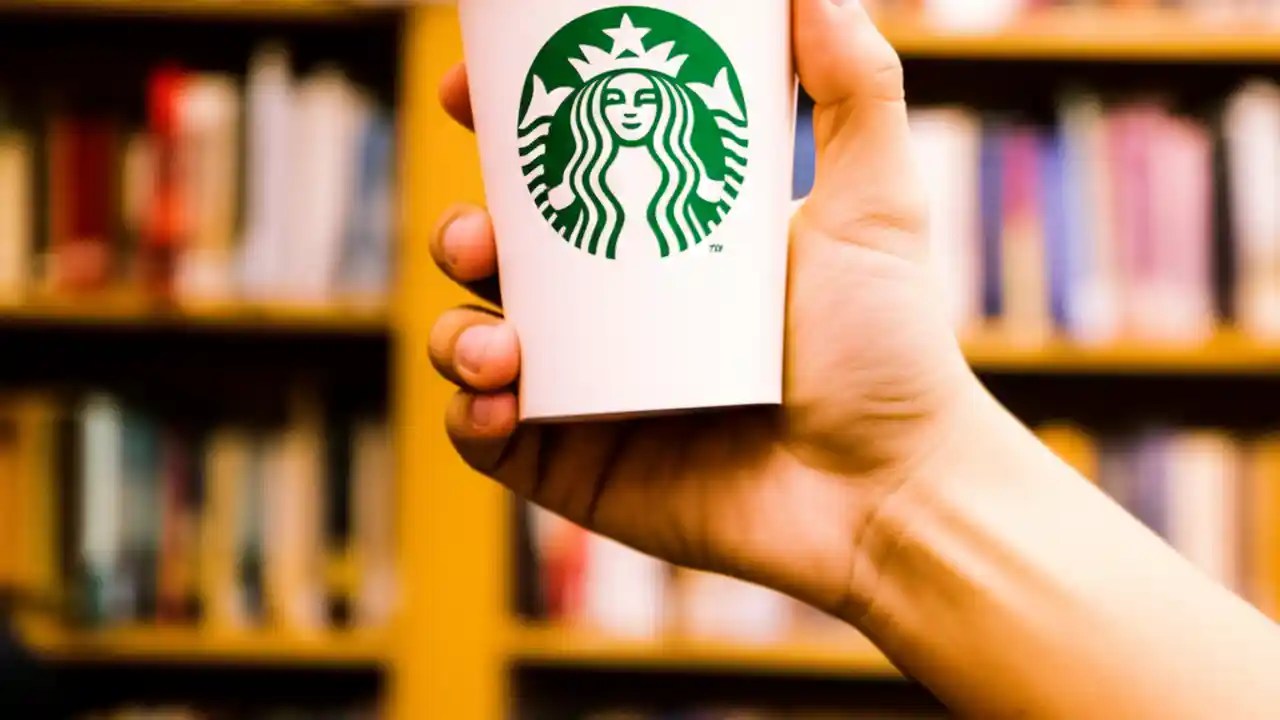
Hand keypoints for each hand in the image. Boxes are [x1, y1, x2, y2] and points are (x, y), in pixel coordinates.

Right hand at [430, 0, 979, 614]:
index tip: (469, 93)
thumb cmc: (889, 350)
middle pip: (500, 258)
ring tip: (500, 342)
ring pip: (477, 342)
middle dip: (462, 234)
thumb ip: (854, 89)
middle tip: (479, 235)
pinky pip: (486, 439)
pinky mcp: (574, 465)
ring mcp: (589, 393)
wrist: (891, 491)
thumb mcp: (874, 202)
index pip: (559, 177)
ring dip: (456, 330)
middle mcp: (615, 317)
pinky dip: (469, 417)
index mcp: (659, 245)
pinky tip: (498, 402)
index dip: (502, 134)